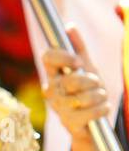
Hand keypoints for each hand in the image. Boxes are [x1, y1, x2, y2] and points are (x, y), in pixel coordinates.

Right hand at [42, 28, 110, 150]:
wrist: (89, 123)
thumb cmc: (86, 91)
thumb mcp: (85, 68)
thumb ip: (78, 48)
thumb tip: (69, 27)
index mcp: (52, 74)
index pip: (48, 58)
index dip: (65, 57)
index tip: (79, 62)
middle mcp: (51, 91)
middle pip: (71, 79)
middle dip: (91, 81)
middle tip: (96, 84)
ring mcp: (58, 108)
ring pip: (82, 97)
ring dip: (99, 95)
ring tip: (100, 97)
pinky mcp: (68, 124)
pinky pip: (89, 113)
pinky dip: (102, 108)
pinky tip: (102, 108)